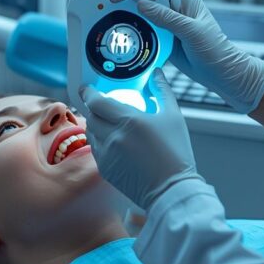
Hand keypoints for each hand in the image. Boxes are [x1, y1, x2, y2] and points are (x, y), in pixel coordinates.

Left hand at [79, 69, 200, 209]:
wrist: (172, 189)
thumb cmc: (176, 152)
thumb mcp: (173, 117)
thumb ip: (162, 91)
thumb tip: (156, 74)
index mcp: (129, 121)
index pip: (97, 101)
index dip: (89, 93)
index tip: (87, 88)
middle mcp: (113, 137)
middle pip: (91, 115)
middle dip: (93, 107)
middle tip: (101, 103)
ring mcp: (107, 155)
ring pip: (91, 132)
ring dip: (96, 124)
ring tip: (108, 122)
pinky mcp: (105, 169)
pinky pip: (95, 149)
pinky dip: (100, 141)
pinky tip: (113, 141)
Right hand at [103, 0, 263, 113]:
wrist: (223, 75)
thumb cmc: (216, 51)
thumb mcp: (193, 32)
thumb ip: (168, 18)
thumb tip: (142, 4)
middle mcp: (174, 8)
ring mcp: (167, 23)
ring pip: (141, 11)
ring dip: (124, 10)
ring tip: (106, 11)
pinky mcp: (162, 38)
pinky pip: (142, 29)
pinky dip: (130, 29)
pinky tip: (118, 30)